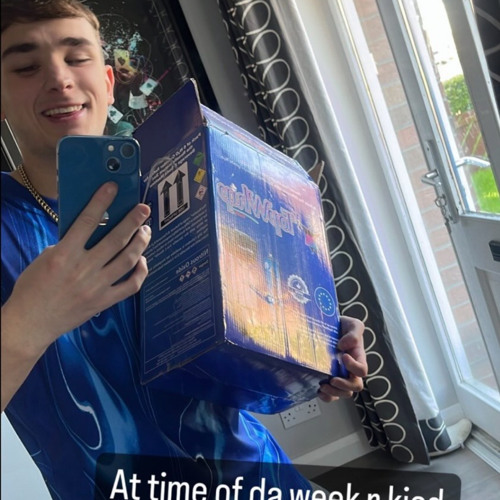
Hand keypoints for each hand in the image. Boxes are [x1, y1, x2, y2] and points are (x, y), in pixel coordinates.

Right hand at [4, 182, 150, 352]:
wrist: (31, 322)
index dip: (100, 202)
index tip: (112, 187)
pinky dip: (140, 272)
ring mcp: (97, 287)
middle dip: (133, 221)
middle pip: (115, 240)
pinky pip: (130, 286)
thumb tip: (91, 230)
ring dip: (140, 243)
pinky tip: (142, 261)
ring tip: (145, 231)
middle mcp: (83, 269)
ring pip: (127, 260)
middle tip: (144, 209)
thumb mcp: (45, 258)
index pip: (86, 222)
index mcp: (64, 255)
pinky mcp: (104, 301)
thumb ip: (69, 244)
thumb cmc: (34, 288)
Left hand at [318, 316, 366, 402]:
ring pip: (344, 393)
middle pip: (355, 386)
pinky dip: (327, 397)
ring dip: (334, 393)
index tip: (344, 356)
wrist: (328, 326)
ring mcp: (341, 375)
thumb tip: (344, 345)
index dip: (354, 367)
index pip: (362, 370)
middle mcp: (351, 369)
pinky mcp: (329, 378)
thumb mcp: (352, 324)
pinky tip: (319, 391)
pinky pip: (332, 395)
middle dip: (344, 385)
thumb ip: (354, 332)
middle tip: (332, 379)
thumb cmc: (342, 326)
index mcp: (358, 357)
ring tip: (323, 387)